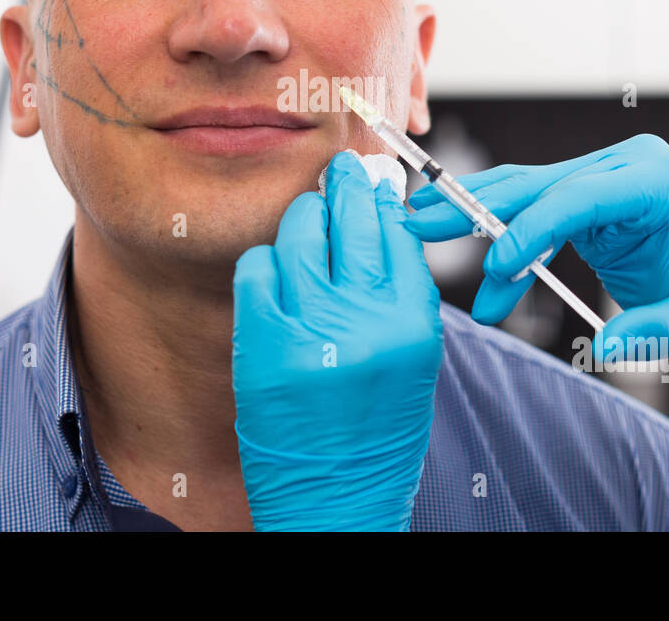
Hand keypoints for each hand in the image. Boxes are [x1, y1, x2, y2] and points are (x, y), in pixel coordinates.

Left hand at [232, 151, 442, 530]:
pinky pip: (256, 268)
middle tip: (343, 169)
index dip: (383, 198)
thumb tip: (379, 220)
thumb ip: (397, 290)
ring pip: (300, 233)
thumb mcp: (411, 358)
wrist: (337, 499)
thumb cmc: (377, 432)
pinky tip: (275, 272)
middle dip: (347, 186)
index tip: (374, 179)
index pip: (397, 232)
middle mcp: (364, 319)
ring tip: (309, 215)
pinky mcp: (261, 341)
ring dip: (304, 216)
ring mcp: (308, 328)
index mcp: (410, 324)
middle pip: (352, 220)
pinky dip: (264, 263)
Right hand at [403, 134, 668, 399]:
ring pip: (526, 188)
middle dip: (480, 210)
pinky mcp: (584, 188)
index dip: (534, 227)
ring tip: (422, 225)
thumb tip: (608, 349)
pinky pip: (532, 209)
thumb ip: (652, 331)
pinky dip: (498, 236)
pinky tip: (466, 255)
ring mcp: (604, 171)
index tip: (497, 264)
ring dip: (473, 212)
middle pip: (543, 183)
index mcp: (664, 181)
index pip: (584, 196)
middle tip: (424, 226)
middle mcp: (631, 164)